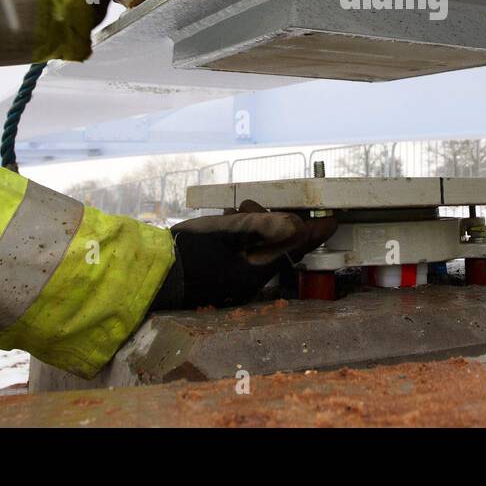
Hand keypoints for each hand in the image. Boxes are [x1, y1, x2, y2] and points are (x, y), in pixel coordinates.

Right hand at [150, 200, 336, 309]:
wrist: (152, 274)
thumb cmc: (187, 253)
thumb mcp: (226, 233)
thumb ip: (261, 227)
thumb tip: (295, 225)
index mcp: (255, 272)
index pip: (294, 248)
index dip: (315, 233)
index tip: (333, 221)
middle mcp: (251, 279)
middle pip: (278, 245)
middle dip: (274, 222)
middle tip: (253, 206)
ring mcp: (237, 279)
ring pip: (261, 246)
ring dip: (255, 225)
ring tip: (236, 210)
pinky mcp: (224, 275)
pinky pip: (245, 252)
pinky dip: (242, 234)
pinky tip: (228, 220)